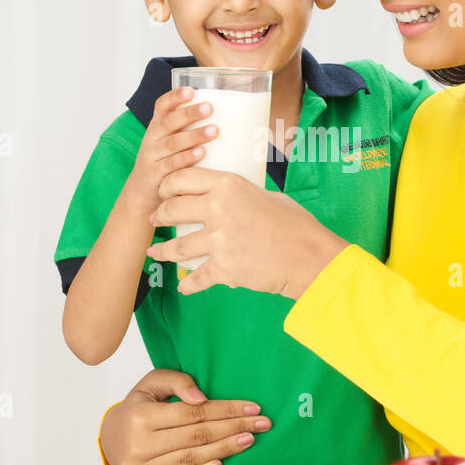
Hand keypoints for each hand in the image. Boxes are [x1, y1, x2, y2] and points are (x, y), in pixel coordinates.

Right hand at [99, 369, 271, 464]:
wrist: (109, 439)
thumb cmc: (136, 407)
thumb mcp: (150, 384)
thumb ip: (176, 382)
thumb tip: (203, 399)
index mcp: (141, 416)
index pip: (193, 413)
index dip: (225, 410)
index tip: (252, 408)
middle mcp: (141, 444)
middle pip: (197, 436)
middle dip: (233, 428)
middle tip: (261, 424)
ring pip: (192, 458)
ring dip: (225, 449)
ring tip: (249, 439)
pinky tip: (225, 463)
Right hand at [123, 86, 218, 214]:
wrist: (142, 192)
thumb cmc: (164, 160)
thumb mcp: (170, 140)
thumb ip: (188, 128)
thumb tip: (228, 115)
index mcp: (156, 126)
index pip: (161, 106)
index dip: (174, 97)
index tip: (191, 90)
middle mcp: (152, 138)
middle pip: (169, 123)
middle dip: (189, 114)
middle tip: (210, 107)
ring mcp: (152, 157)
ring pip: (172, 144)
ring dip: (194, 136)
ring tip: (214, 130)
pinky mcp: (156, 175)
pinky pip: (171, 165)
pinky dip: (186, 158)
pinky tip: (201, 154)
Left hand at [144, 167, 349, 298]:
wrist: (308, 257)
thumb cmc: (294, 224)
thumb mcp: (265, 195)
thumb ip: (238, 194)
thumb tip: (223, 194)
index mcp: (228, 186)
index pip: (182, 179)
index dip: (167, 185)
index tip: (163, 192)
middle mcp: (218, 210)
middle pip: (172, 209)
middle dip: (160, 215)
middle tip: (157, 220)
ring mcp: (219, 241)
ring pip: (177, 247)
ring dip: (164, 251)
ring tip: (157, 253)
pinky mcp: (223, 269)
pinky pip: (195, 278)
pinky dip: (188, 284)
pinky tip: (183, 285)